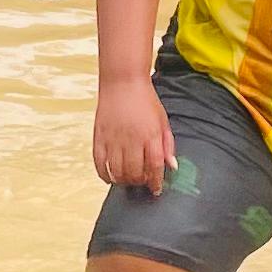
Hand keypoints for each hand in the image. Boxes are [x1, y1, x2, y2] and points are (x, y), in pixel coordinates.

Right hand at [89, 77, 176, 192]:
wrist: (123, 81)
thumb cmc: (145, 99)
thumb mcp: (163, 120)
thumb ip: (167, 144)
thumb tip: (171, 166)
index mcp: (150, 135)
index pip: (154, 166)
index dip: (155, 182)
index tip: (156, 189)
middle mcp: (131, 139)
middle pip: (134, 173)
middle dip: (139, 182)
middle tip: (141, 181)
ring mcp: (113, 139)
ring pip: (117, 172)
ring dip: (123, 181)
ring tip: (127, 179)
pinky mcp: (99, 137)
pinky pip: (99, 163)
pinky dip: (105, 175)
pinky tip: (110, 177)